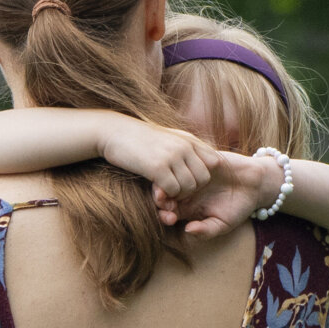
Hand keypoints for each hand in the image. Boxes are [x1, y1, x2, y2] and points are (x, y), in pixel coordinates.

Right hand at [96, 116, 218, 210]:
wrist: (114, 132)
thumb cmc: (142, 138)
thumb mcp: (170, 137)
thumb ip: (190, 146)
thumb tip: (212, 161)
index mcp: (189, 139)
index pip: (214, 162)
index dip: (204, 174)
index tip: (189, 177)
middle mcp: (184, 146)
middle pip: (204, 178)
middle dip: (192, 189)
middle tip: (177, 189)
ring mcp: (172, 156)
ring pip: (189, 187)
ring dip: (178, 194)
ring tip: (167, 189)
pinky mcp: (157, 167)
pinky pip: (173, 190)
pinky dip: (167, 195)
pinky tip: (158, 189)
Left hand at [160, 149, 281, 239]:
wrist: (256, 185)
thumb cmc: (239, 208)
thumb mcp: (223, 224)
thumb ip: (206, 230)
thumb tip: (188, 231)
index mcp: (187, 206)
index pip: (166, 211)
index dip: (163, 215)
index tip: (171, 218)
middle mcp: (185, 189)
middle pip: (162, 191)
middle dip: (159, 197)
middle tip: (163, 201)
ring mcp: (191, 172)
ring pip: (169, 174)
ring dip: (166, 180)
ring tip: (172, 187)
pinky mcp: (199, 158)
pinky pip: (184, 159)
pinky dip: (181, 166)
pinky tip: (188, 174)